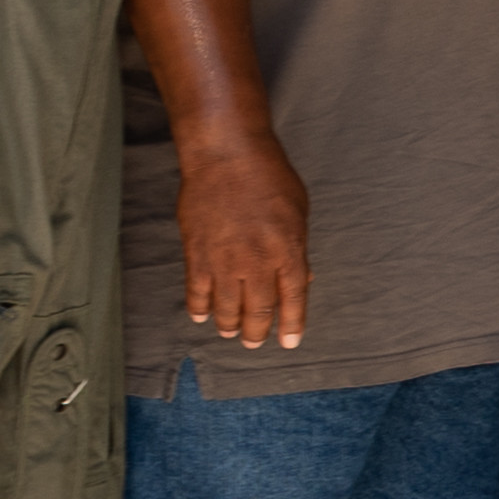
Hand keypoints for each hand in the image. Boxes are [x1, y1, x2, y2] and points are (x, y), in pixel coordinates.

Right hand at [177, 140, 310, 352]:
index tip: (290, 342)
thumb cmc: (268, 175)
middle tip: (255, 343)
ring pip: (227, 308)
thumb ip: (298, 247)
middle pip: (259, 311)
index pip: (293, 299)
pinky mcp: (197, 253)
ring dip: (229, 325)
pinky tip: (202, 315)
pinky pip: (198, 291)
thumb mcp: (298, 210)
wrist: (226, 155)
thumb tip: (300, 279)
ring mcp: (225, 260)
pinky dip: (199, 307)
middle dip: (258, 332)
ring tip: (230, 332)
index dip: (292, 324)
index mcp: (288, 250)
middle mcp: (257, 262)